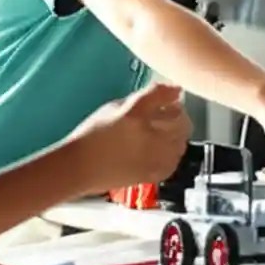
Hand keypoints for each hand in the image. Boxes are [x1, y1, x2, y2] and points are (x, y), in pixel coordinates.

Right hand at [69, 83, 191, 192]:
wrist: (82, 168)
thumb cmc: (94, 134)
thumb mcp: (115, 107)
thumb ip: (142, 98)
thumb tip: (166, 91)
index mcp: (134, 114)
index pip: (163, 95)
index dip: (171, 90)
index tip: (172, 91)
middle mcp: (147, 135)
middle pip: (180, 117)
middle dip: (176, 112)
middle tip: (168, 111)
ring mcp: (154, 156)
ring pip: (182, 138)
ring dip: (178, 130)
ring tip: (164, 130)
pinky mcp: (156, 173)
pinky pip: (176, 157)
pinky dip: (174, 150)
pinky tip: (161, 148)